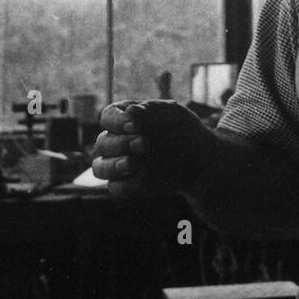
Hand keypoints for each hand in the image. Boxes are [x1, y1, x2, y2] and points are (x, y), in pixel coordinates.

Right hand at [91, 99, 211, 197]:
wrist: (199, 157)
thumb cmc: (182, 129)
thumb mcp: (172, 114)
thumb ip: (151, 111)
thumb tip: (131, 110)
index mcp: (124, 118)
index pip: (108, 116)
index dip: (117, 121)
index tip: (134, 125)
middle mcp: (116, 140)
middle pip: (102, 143)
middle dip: (120, 143)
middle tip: (144, 143)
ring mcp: (119, 164)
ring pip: (99, 168)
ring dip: (113, 166)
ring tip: (134, 163)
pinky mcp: (127, 184)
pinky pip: (116, 188)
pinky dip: (126, 184)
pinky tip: (144, 176)